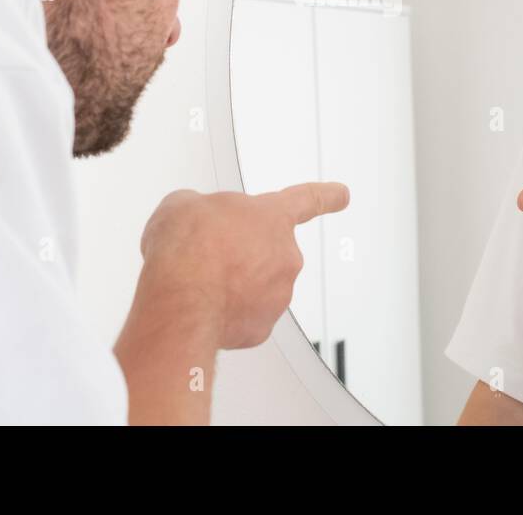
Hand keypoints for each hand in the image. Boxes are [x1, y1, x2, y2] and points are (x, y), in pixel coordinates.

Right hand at [137, 181, 349, 348]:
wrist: (181, 301)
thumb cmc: (187, 249)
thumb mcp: (184, 204)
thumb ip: (203, 209)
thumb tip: (198, 222)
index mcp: (271, 217)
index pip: (306, 200)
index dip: (326, 196)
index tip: (341, 195)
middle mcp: (284, 256)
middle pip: (265, 251)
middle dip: (239, 254)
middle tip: (207, 257)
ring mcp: (277, 295)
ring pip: (254, 286)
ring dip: (232, 284)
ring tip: (199, 283)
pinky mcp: (260, 328)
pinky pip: (244, 317)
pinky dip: (226, 313)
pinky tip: (203, 307)